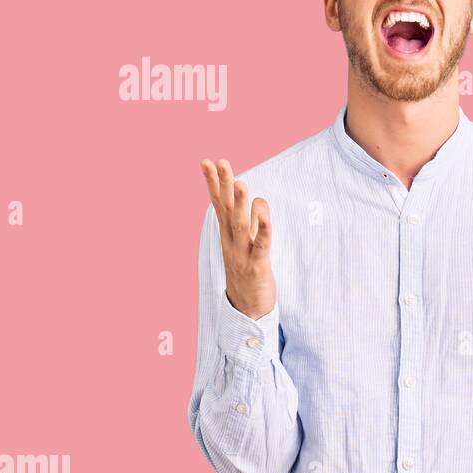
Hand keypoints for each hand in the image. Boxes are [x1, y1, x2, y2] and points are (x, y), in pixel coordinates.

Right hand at [201, 158, 275, 320]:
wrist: (247, 310)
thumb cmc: (248, 272)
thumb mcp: (246, 244)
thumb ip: (250, 223)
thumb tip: (255, 200)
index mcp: (228, 234)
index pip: (219, 204)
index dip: (213, 183)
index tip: (206, 162)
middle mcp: (232, 242)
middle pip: (227, 209)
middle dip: (224, 185)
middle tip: (220, 162)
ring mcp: (243, 254)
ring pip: (241, 225)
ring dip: (241, 204)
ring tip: (241, 183)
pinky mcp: (258, 266)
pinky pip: (262, 245)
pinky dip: (264, 229)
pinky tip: (265, 214)